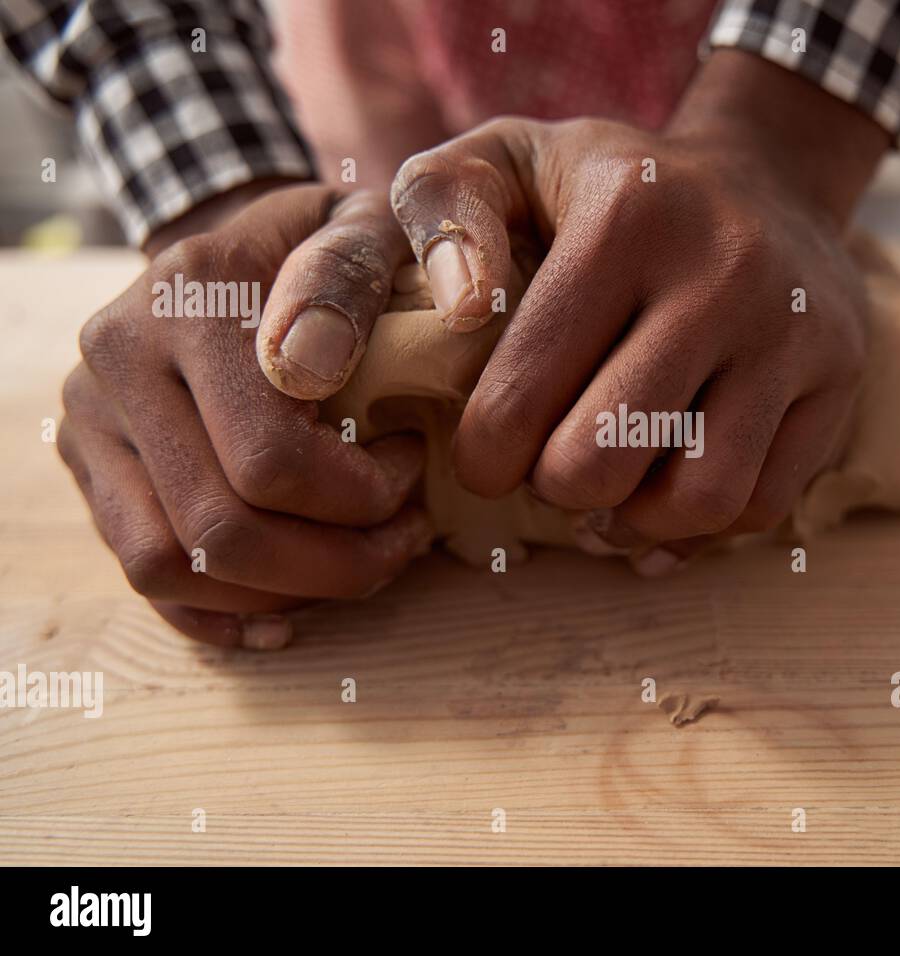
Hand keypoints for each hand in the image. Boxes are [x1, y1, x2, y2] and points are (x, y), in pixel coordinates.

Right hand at [60, 184, 434, 647]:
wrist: (242, 242)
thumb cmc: (331, 244)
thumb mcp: (368, 226)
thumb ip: (355, 272)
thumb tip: (313, 367)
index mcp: (187, 300)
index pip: (270, 459)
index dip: (364, 496)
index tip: (412, 461)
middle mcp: (119, 360)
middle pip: (220, 529)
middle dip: (336, 564)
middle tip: (403, 539)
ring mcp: (93, 418)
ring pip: (173, 566)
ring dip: (284, 593)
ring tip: (358, 565)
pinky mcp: (90, 464)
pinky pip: (140, 572)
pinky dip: (220, 612)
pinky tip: (291, 611)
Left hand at [387, 51, 889, 572]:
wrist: (769, 176)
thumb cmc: (615, 189)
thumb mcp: (511, 157)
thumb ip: (442, 204)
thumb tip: (461, 307)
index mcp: (627, 219)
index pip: (524, 392)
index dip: (484, 455)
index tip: (486, 454)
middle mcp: (724, 273)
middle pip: (605, 460)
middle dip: (554, 490)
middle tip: (547, 467)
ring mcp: (793, 331)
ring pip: (700, 500)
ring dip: (633, 522)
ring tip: (607, 493)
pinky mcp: (839, 377)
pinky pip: (763, 505)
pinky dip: (701, 527)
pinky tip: (663, 493)